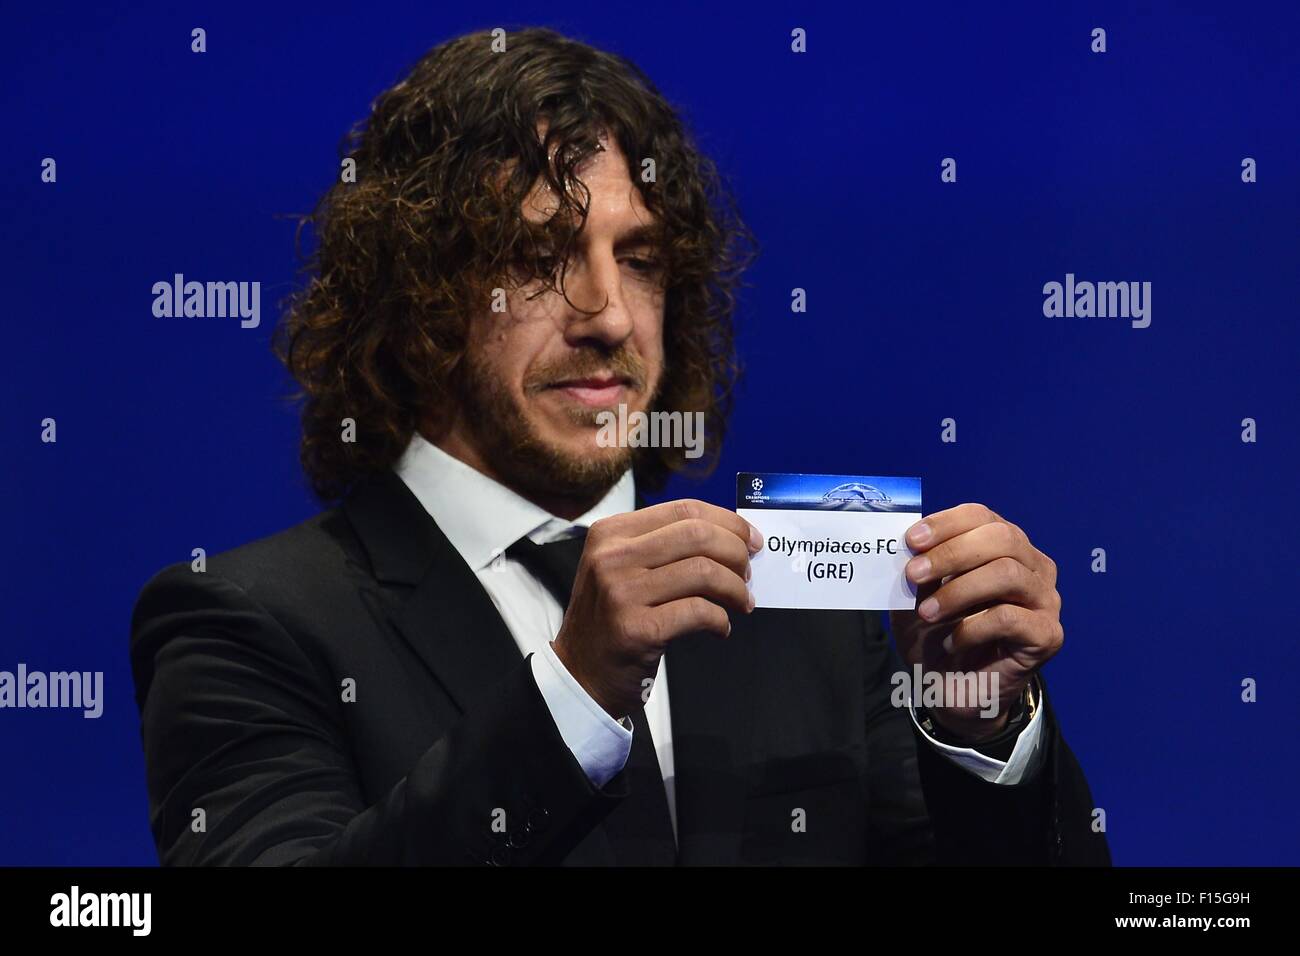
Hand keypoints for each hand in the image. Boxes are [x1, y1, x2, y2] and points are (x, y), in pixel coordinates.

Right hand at [553, 499, 761, 718]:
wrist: (580, 674)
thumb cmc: (611, 619)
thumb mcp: (622, 569)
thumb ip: (665, 547)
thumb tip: (731, 538)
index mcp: (611, 533)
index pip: (684, 510)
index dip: (728, 522)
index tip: (750, 539)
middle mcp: (612, 557)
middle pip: (697, 534)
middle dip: (736, 552)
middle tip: (748, 573)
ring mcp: (622, 593)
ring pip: (704, 571)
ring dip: (736, 589)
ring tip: (742, 603)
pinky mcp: (637, 630)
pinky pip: (699, 612)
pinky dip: (721, 620)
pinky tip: (721, 628)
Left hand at [888, 503, 1061, 741]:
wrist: (949, 689)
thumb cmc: (936, 634)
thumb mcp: (919, 595)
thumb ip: (921, 566)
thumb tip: (911, 541)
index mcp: (1004, 545)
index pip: (982, 516)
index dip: (946, 523)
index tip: (911, 541)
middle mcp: (1033, 566)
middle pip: (1002, 538)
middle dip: (951, 553)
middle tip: (913, 574)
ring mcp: (1045, 600)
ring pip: (1008, 574)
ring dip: (958, 591)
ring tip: (927, 613)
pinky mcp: (1048, 635)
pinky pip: (1010, 618)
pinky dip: (972, 628)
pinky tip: (951, 642)